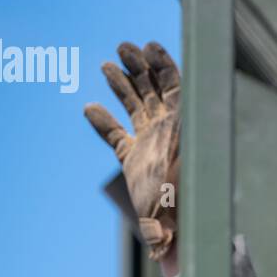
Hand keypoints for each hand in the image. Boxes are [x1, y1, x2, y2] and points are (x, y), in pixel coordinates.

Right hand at [84, 41, 180, 261]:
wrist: (178, 230)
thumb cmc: (187, 202)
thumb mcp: (188, 171)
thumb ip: (184, 149)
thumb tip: (182, 142)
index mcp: (184, 126)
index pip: (176, 86)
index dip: (163, 64)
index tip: (149, 46)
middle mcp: (168, 131)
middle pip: (153, 89)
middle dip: (138, 67)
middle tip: (123, 47)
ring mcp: (150, 143)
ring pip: (135, 106)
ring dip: (122, 84)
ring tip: (107, 64)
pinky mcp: (132, 160)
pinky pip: (115, 136)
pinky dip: (102, 122)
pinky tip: (89, 107)